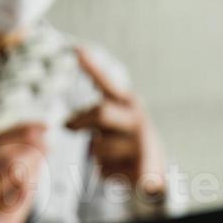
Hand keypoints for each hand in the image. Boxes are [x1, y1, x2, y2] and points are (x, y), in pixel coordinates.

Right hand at [0, 123, 46, 222]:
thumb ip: (1, 160)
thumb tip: (33, 136)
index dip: (19, 134)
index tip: (39, 128)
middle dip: (28, 150)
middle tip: (45, 145)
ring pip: (5, 184)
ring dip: (29, 170)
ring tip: (40, 162)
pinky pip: (7, 212)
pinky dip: (22, 197)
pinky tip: (29, 188)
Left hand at [65, 49, 166, 206]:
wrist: (156, 174)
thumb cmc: (127, 143)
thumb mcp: (115, 122)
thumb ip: (94, 116)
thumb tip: (65, 123)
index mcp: (129, 102)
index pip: (106, 82)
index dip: (91, 66)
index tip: (76, 49)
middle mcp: (137, 119)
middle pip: (101, 112)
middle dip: (80, 121)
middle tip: (66, 125)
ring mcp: (140, 143)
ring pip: (97, 146)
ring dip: (95, 152)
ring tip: (110, 155)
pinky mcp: (139, 166)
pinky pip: (104, 168)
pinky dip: (105, 171)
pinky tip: (120, 170)